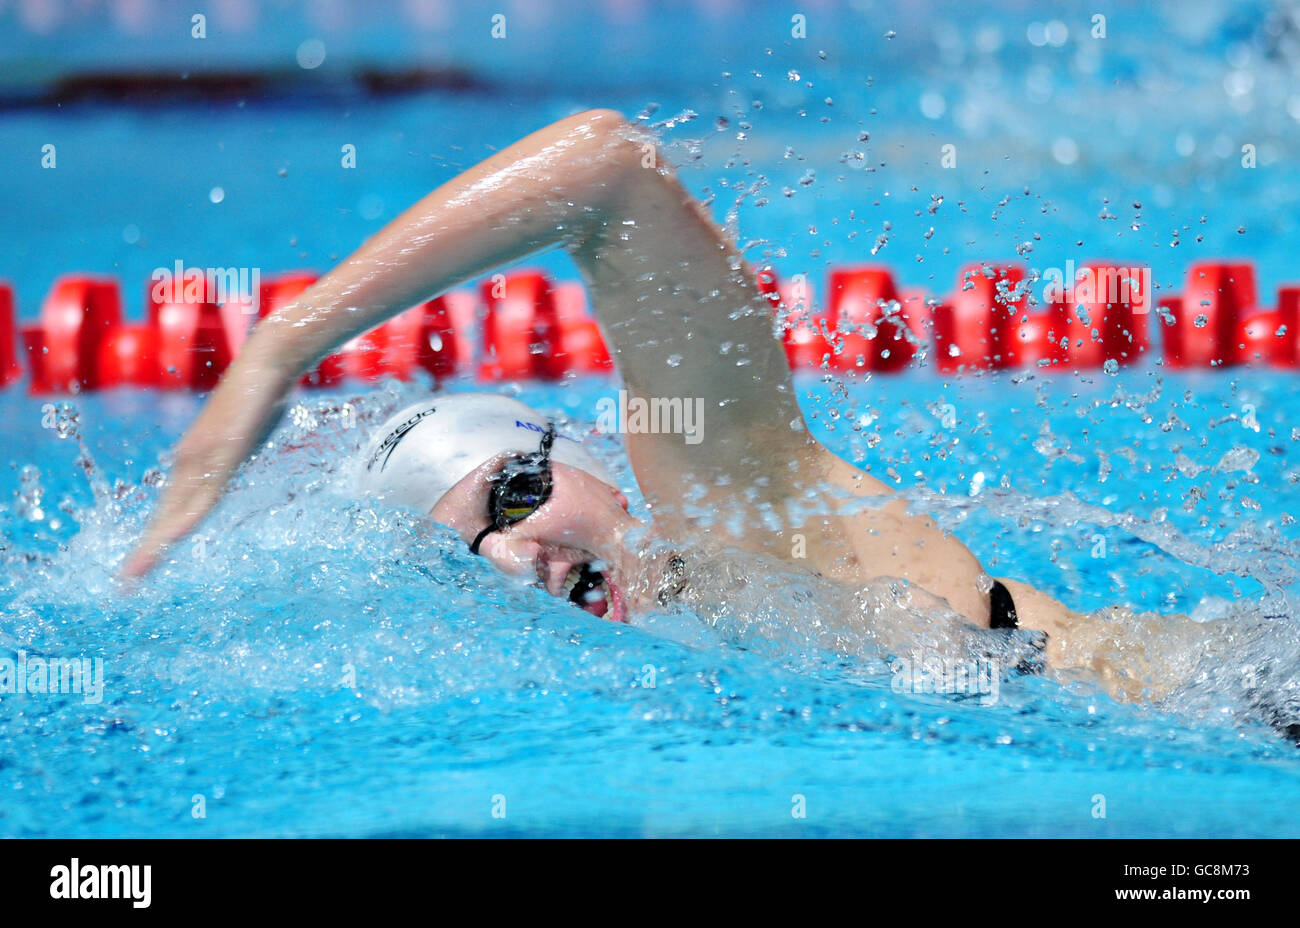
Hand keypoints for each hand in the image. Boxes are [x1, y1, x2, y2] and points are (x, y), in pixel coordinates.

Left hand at [122, 356, 290, 577]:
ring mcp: (204, 457)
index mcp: (193, 460)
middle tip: (128, 584)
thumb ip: (235, 454)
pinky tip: (177, 536)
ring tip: (139, 573)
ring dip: (157, 544)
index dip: (155, 539)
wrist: (266, 361)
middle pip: (164, 515)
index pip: (169, 508)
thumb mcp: (244, 436)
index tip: (142, 566)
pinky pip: (207, 492)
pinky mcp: (224, 451)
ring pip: (178, 510)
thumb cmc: (260, 396)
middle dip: (147, 552)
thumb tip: (236, 460)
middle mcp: (188, 460)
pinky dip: (189, 516)